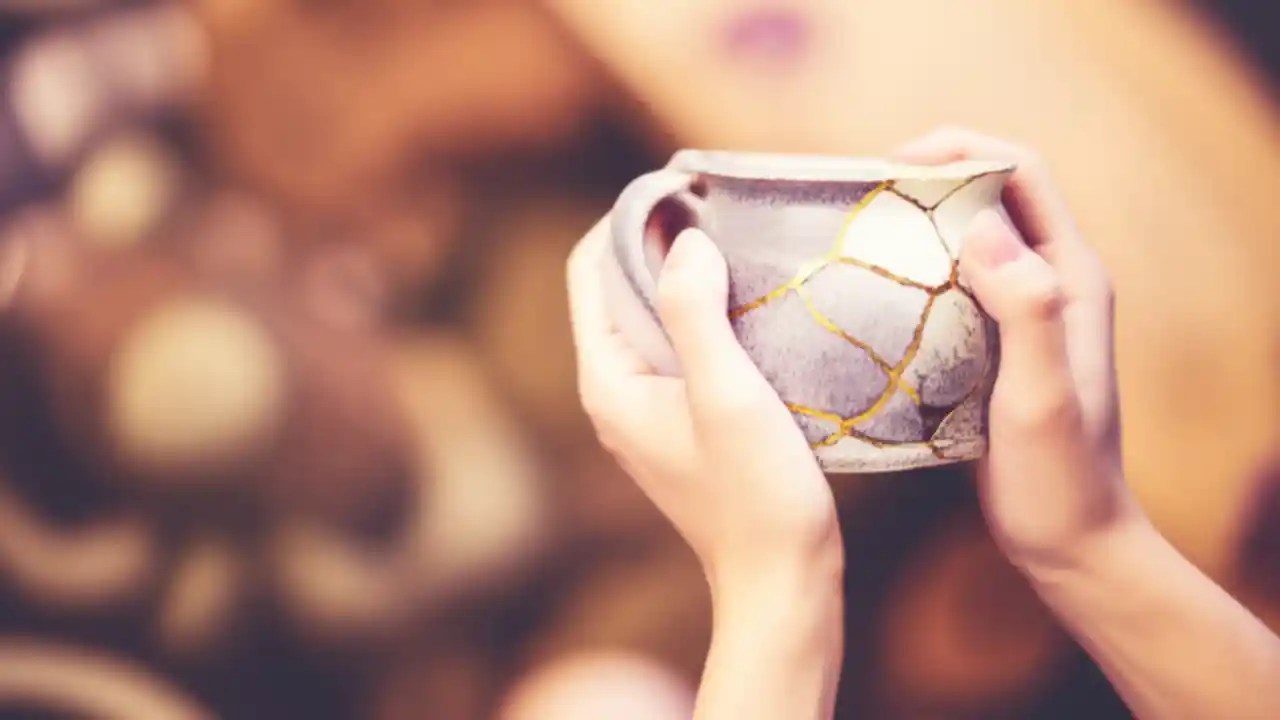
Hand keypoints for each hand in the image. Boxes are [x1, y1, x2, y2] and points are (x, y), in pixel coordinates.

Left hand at [567, 219, 840, 586]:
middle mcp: (615, 391)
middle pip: (618, 288)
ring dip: (688, 276)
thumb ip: (694, 315)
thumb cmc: (756, 494)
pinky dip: (709, 314)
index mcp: (607, 380)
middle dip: (659, 240)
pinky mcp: (682, 423)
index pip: (589, 269)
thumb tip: (683, 240)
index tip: (685, 184)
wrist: (782, 581)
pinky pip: (682, 347)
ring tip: (742, 241)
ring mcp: (647, 410)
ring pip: (654, 317)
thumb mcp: (727, 395)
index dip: (627, 217)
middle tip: (721, 206)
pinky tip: (756, 302)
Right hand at [894, 127, 1142, 571]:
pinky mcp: (993, 343)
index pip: (1023, 173)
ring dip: (916, 223)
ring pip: (967, 236)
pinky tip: (868, 295)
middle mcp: (1051, 282)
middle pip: (991, 194)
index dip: (961, 150)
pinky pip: (951, 283)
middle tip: (860, 198)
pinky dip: (912, 271)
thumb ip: (1026, 310)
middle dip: (928, 177)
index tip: (892, 166)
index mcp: (1072, 277)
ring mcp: (1022, 312)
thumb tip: (980, 227)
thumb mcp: (1042, 397)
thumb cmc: (1060, 479)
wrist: (1070, 544)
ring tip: (854, 236)